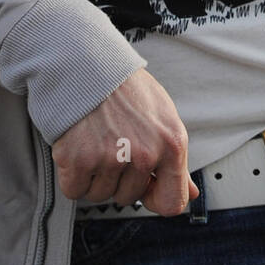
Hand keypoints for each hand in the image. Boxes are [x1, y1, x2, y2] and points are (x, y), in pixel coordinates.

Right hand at [51, 67, 199, 215]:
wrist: (86, 62)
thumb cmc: (124, 86)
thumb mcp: (162, 115)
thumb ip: (175, 159)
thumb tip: (191, 191)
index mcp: (171, 144)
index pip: (172, 202)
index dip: (156, 198)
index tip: (147, 189)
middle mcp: (144, 154)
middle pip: (130, 197)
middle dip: (119, 177)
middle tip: (112, 144)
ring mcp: (111, 158)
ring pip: (101, 194)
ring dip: (95, 175)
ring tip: (95, 141)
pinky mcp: (79, 160)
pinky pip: (75, 190)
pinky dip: (72, 175)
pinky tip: (78, 148)